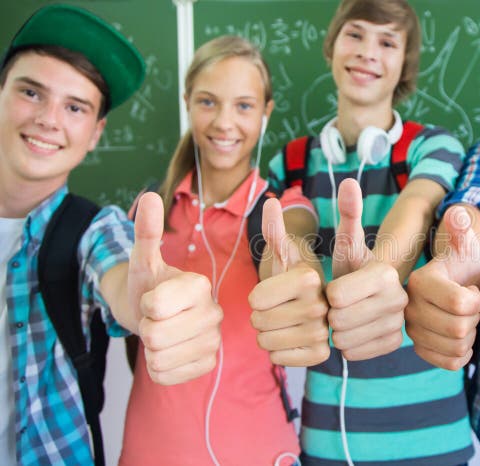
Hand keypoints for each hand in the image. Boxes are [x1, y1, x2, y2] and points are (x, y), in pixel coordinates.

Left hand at [128, 192, 222, 384]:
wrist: (151, 315)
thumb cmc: (148, 285)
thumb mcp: (143, 258)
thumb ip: (147, 231)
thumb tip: (150, 197)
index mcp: (200, 286)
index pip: (154, 307)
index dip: (144, 305)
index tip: (154, 298)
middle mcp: (214, 312)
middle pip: (155, 336)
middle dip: (145, 329)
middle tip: (155, 319)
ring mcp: (214, 341)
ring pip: (159, 359)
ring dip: (149, 350)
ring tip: (161, 334)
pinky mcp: (208, 365)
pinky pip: (166, 376)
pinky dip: (157, 368)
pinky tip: (167, 352)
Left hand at [249, 198, 329, 365]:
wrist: (315, 302)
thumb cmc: (294, 274)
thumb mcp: (285, 251)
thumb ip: (276, 229)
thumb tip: (271, 203)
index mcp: (310, 278)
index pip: (256, 300)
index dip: (257, 296)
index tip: (276, 289)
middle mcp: (322, 305)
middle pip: (258, 322)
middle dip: (260, 316)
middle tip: (279, 307)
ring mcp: (323, 333)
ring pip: (265, 342)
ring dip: (267, 334)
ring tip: (284, 321)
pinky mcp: (321, 355)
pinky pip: (277, 359)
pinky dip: (277, 351)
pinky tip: (290, 338)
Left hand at [327, 179, 405, 360]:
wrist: (375, 293)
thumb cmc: (355, 266)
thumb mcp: (349, 242)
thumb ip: (349, 214)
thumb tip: (348, 181)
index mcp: (385, 274)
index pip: (336, 296)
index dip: (329, 294)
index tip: (336, 288)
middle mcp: (399, 300)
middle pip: (340, 320)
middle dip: (331, 314)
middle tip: (338, 305)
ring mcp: (399, 326)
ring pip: (345, 340)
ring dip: (338, 331)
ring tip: (345, 317)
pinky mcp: (394, 346)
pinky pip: (354, 353)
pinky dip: (348, 344)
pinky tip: (354, 330)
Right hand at [405, 206, 479, 369]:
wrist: (460, 288)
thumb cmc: (465, 267)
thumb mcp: (466, 246)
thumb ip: (461, 230)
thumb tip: (458, 214)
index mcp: (420, 281)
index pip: (461, 304)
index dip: (477, 301)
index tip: (474, 290)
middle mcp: (408, 307)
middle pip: (458, 329)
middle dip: (475, 319)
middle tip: (472, 307)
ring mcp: (412, 331)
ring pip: (456, 347)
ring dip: (471, 336)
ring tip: (466, 319)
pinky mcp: (420, 350)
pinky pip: (451, 362)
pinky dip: (464, 352)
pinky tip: (463, 336)